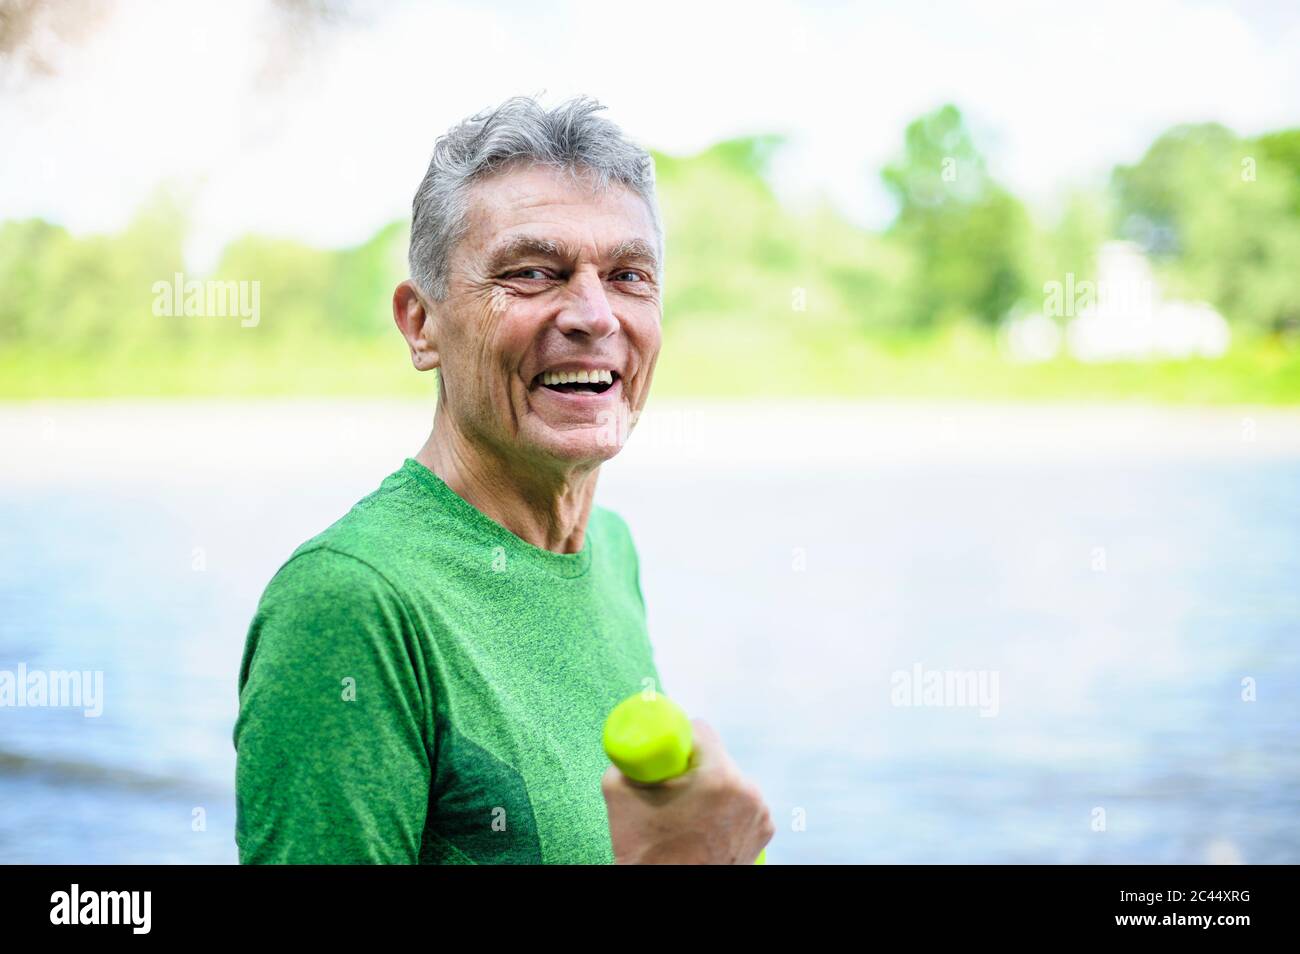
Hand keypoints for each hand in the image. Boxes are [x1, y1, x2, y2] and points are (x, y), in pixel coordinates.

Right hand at [602, 718, 773, 863]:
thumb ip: (629, 758)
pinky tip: (706, 826)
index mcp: (718, 776)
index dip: (679, 739)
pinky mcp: (764, 830)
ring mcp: (759, 813)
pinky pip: (741, 802)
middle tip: (672, 790)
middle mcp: (747, 791)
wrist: (667, 894)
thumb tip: (633, 743)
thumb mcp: (620, 793)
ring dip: (711, 789)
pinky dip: (725, 809)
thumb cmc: (646, 852)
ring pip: (729, 779)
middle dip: (694, 767)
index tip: (668, 755)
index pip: (701, 730)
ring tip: (688, 814)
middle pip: (717, 756)